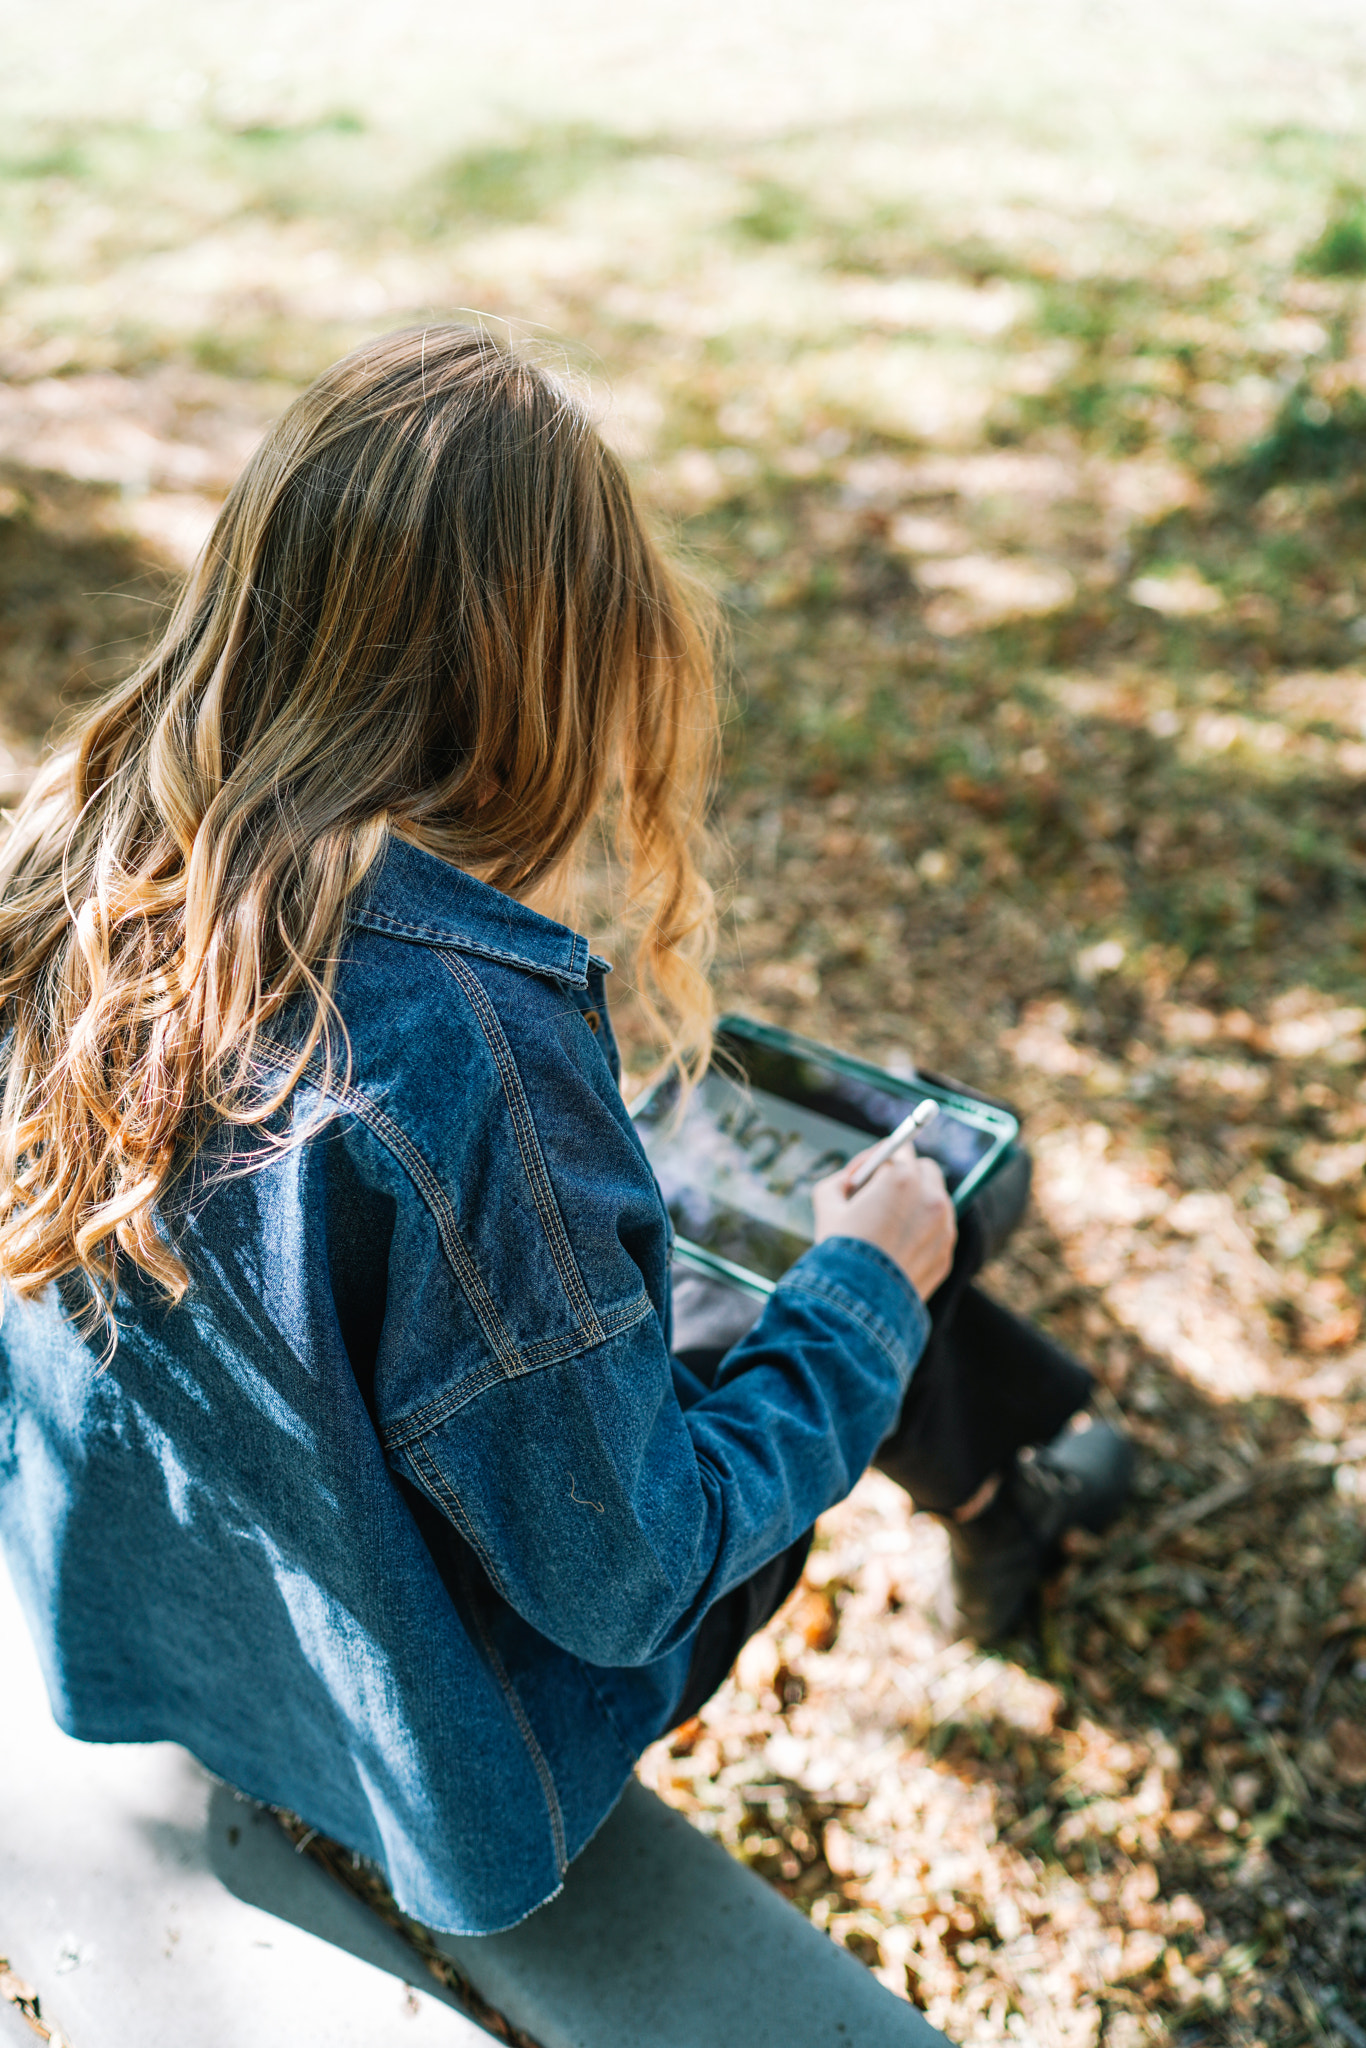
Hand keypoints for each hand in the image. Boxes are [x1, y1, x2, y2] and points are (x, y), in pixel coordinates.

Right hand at [811, 1148, 956, 1300]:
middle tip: (883, 1193)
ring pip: (936, 1200)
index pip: (901, 1149)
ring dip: (918, 1204)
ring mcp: (944, 1228)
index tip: (873, 1169)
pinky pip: (938, 1231)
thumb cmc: (838, 1249)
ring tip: (889, 1225)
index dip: (883, 1158)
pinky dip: (923, 1233)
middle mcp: (931, 1198)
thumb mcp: (826, 1201)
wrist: (856, 1302)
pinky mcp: (946, 1254)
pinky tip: (898, 1248)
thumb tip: (855, 1176)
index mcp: (902, 1178)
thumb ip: (843, 1178)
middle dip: (907, 1176)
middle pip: (926, 1169)